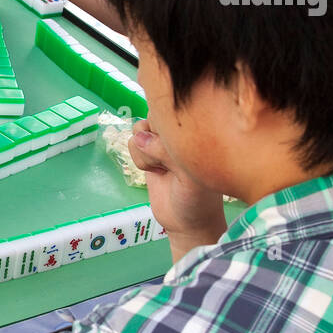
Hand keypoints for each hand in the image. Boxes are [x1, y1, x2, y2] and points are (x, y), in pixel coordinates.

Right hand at [127, 120, 226, 249]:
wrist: (185, 222)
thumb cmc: (198, 199)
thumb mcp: (190, 176)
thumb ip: (167, 153)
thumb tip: (140, 137)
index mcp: (200, 133)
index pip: (176, 109)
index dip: (168, 124)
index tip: (175, 146)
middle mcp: (181, 133)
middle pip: (155, 114)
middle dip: (155, 136)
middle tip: (169, 159)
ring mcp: (163, 143)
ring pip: (140, 128)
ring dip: (145, 149)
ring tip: (162, 167)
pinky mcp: (148, 153)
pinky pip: (132, 143)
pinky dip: (138, 157)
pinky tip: (154, 171)